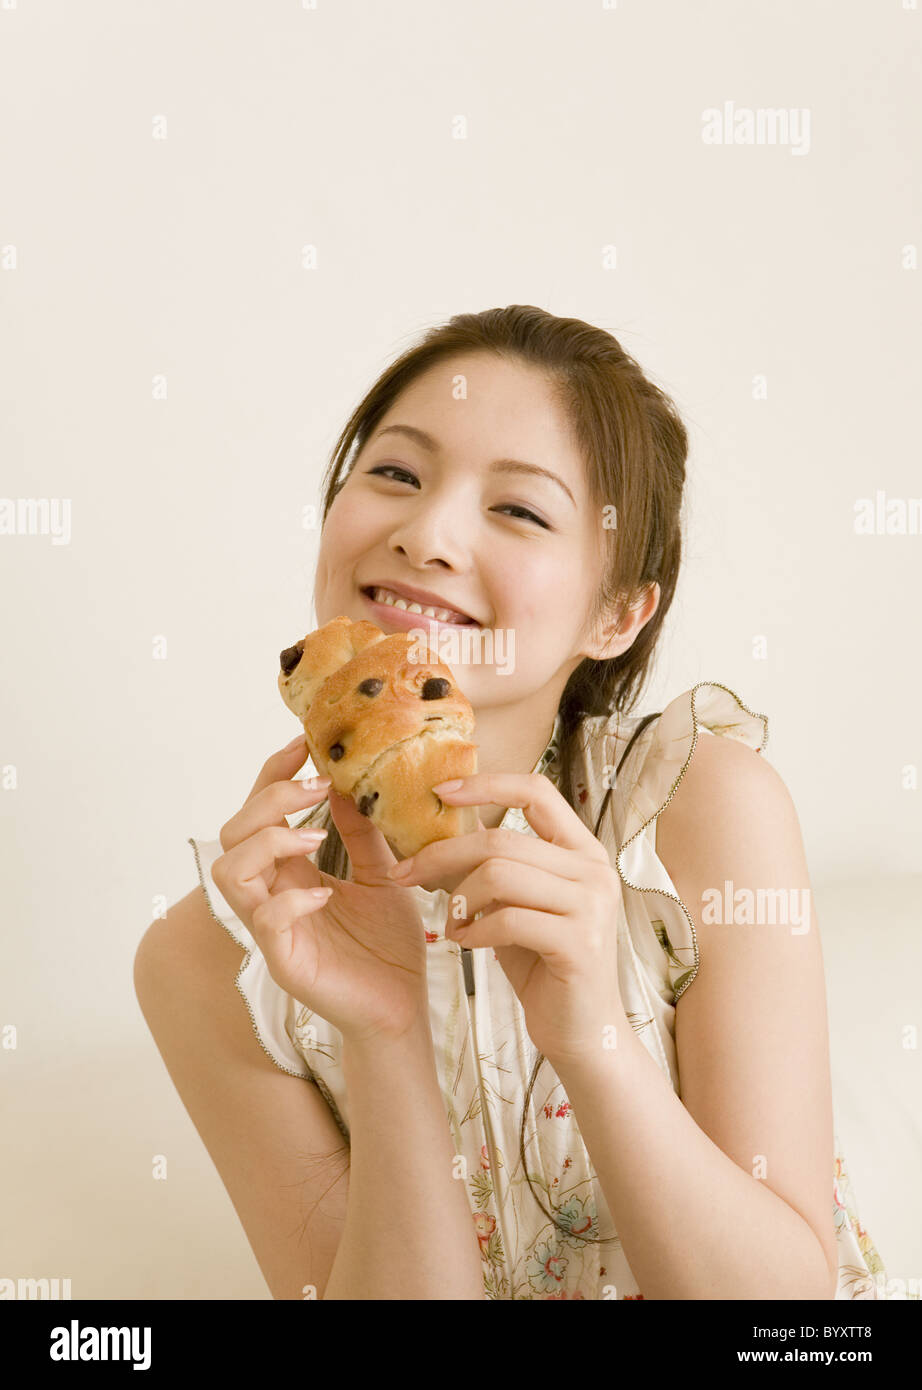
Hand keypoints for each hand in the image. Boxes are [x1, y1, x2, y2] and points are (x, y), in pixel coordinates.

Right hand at [210, 738, 430, 1046]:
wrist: (403, 1007)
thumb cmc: (388, 944)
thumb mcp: (382, 872)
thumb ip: (363, 831)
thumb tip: (349, 779)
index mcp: (289, 872)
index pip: (259, 813)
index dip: (271, 774)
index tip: (302, 743)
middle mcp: (270, 896)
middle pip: (231, 833)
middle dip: (268, 799)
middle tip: (315, 788)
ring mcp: (271, 930)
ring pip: (229, 872)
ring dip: (269, 841)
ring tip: (314, 836)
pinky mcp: (285, 962)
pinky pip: (265, 921)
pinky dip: (290, 898)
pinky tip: (324, 894)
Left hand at [385, 773, 628, 1068]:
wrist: (582, 1031)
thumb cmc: (544, 963)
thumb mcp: (518, 904)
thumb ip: (496, 867)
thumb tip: (440, 829)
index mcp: (582, 850)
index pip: (536, 791)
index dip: (486, 784)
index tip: (440, 791)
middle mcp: (594, 870)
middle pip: (501, 841)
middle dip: (442, 855)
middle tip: (405, 873)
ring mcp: (591, 906)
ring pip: (499, 876)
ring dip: (459, 900)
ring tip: (451, 923)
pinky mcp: (580, 944)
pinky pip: (506, 920)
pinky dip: (473, 931)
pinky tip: (465, 944)